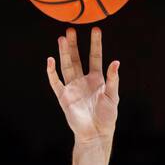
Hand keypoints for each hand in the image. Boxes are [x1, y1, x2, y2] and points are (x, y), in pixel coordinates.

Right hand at [46, 27, 119, 146]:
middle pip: (77, 58)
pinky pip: (56, 82)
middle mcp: (83, 81)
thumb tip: (115, 62)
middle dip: (74, 44)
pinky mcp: (64, 97)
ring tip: (61, 38)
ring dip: (64, 53)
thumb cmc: (107, 117)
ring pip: (66, 66)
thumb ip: (113, 79)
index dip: (95, 44)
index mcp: (97, 79)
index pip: (95, 57)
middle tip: (70, 29)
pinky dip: (52, 72)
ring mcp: (72, 88)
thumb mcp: (113, 96)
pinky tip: (49, 61)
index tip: (95, 29)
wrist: (96, 134)